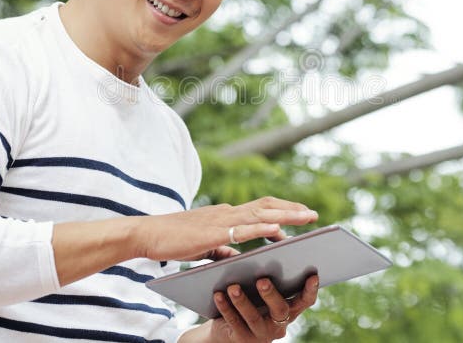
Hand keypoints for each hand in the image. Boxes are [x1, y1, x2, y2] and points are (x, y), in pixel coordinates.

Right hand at [135, 196, 317, 261]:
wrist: (148, 235)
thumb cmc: (173, 240)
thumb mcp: (204, 245)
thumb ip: (222, 248)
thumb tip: (238, 256)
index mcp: (225, 215)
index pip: (259, 208)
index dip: (281, 210)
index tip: (301, 214)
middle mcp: (227, 212)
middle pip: (266, 205)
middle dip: (292, 210)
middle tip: (314, 214)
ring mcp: (221, 220)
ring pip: (261, 214)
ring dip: (286, 215)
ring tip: (308, 217)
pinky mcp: (213, 232)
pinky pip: (243, 229)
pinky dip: (263, 227)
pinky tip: (279, 229)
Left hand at [195, 274, 319, 342]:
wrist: (228, 331)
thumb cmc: (251, 301)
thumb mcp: (263, 292)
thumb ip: (271, 277)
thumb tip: (271, 244)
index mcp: (288, 310)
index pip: (305, 301)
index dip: (310, 290)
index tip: (313, 275)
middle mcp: (278, 324)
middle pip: (280, 310)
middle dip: (271, 294)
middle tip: (262, 280)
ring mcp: (261, 334)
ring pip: (253, 317)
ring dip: (242, 301)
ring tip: (233, 286)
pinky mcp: (242, 340)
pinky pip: (233, 323)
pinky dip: (225, 308)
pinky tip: (218, 294)